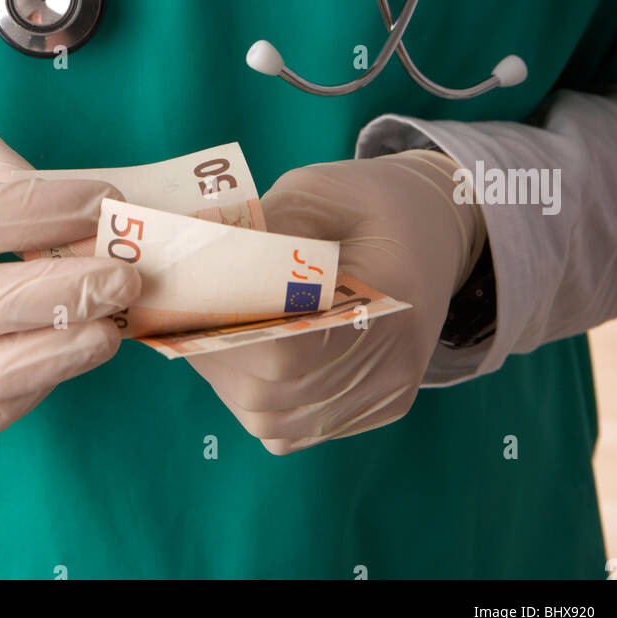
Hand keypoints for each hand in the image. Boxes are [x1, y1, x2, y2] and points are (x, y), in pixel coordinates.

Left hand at [185, 150, 484, 453]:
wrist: (437, 228)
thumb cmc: (373, 200)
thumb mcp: (318, 189)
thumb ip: (262, 225)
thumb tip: (194, 261)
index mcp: (391, 296)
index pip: (288, 349)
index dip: (225, 335)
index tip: (184, 305)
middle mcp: (395, 362)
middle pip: (275, 393)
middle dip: (214, 357)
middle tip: (179, 319)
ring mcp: (387, 394)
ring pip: (277, 420)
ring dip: (227, 382)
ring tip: (204, 334)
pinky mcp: (377, 407)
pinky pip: (295, 427)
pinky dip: (256, 400)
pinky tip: (245, 356)